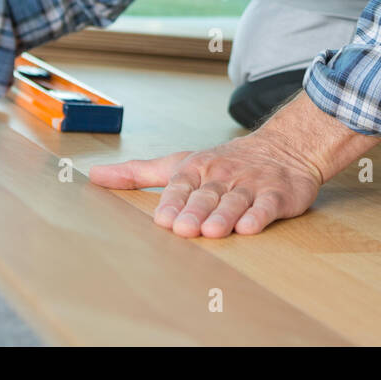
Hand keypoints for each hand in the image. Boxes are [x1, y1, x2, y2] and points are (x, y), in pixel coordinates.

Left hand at [89, 91, 380, 237]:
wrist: (286, 147)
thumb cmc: (227, 162)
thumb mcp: (181, 163)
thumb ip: (139, 173)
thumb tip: (95, 175)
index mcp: (198, 167)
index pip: (181, 184)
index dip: (173, 202)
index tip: (162, 220)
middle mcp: (223, 175)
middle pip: (207, 194)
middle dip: (195, 211)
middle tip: (184, 229)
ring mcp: (251, 184)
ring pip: (235, 200)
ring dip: (224, 216)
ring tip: (213, 232)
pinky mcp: (278, 194)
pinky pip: (268, 204)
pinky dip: (259, 214)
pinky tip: (250, 226)